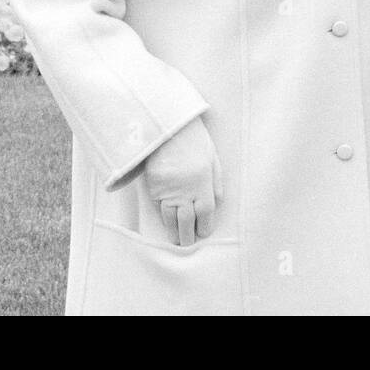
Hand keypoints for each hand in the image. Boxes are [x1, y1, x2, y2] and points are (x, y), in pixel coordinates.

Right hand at [143, 117, 223, 245]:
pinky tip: (166, 222)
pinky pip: (158, 207)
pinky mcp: (153, 186)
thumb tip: (216, 203)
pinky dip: (163, 216)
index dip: (204, 226)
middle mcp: (185, 189)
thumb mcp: (212, 158)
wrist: (167, 126)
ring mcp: (167, 189)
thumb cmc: (194, 139)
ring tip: (176, 240)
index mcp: (203, 182)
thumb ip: (216, 182)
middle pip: (186, 220)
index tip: (203, 233)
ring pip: (169, 217)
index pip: (205, 213)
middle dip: (187, 235)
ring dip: (173, 231)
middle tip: (188, 244)